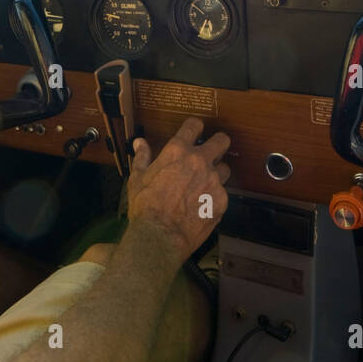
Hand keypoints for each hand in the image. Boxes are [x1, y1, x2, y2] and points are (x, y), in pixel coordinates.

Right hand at [125, 117, 230, 264]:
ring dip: (216, 173)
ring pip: (225, 169)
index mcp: (178, 152)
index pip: (194, 126)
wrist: (160, 235)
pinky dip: (214, 198)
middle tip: (212, 151)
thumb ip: (142, 157)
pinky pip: (222, 194)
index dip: (195, 127)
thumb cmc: (146, 207)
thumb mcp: (137, 178)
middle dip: (219, 143)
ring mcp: (213, 181)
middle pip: (222, 141)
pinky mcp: (222, 200)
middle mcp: (200, 162)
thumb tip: (140, 143)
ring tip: (203, 185)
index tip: (195, 131)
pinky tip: (201, 206)